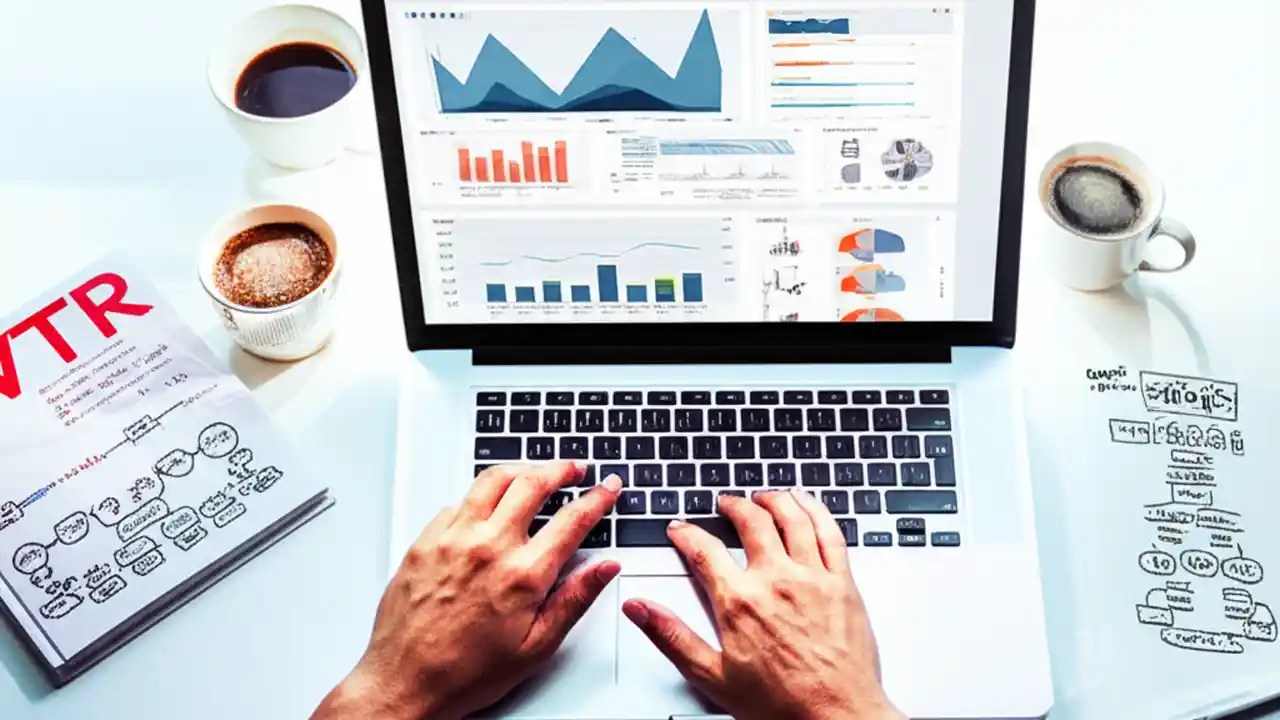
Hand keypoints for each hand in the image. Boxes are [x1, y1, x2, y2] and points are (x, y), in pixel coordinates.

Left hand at [312, 462, 621, 719]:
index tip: (607, 488)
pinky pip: (456, 502)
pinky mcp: (425, 541)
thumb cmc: (466, 672)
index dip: (596, 497)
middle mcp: (487, 547)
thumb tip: (605, 568)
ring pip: (492, 480)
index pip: (572, 520)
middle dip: (560, 469)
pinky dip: (478, 497)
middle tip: (573, 469)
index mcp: (522, 575)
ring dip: (520, 470)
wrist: (406, 683)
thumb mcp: (536, 646)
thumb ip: (575, 599)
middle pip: (532, 483)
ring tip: (533, 473)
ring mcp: (452, 539)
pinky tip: (485, 508)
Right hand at [623, 491, 903, 719]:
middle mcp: (776, 580)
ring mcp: (813, 577)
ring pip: (792, 517)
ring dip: (774, 499)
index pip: (703, 549)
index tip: (681, 530)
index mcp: (740, 601)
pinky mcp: (843, 582)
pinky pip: (830, 532)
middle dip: (732, 505)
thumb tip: (639, 610)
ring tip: (764, 495)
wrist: (836, 717)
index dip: (686, 533)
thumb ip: (671, 636)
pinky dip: (816, 510)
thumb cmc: (781, 704)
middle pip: (751, 520)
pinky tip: (807, 505)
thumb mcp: (712, 676)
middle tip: (725, 503)